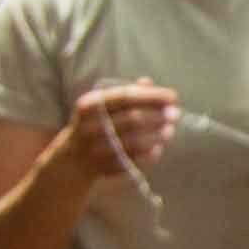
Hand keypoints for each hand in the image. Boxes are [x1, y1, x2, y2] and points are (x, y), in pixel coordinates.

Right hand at [64, 81, 180, 194]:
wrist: (73, 158)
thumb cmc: (95, 124)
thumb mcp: (102, 105)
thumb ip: (124, 93)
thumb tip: (148, 82)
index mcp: (89, 105)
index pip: (126, 97)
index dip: (152, 96)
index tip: (173, 97)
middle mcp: (90, 126)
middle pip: (133, 119)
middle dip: (158, 116)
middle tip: (175, 114)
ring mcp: (96, 148)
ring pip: (135, 142)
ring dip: (157, 136)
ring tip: (170, 131)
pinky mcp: (104, 166)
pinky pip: (133, 160)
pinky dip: (148, 154)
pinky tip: (158, 148)